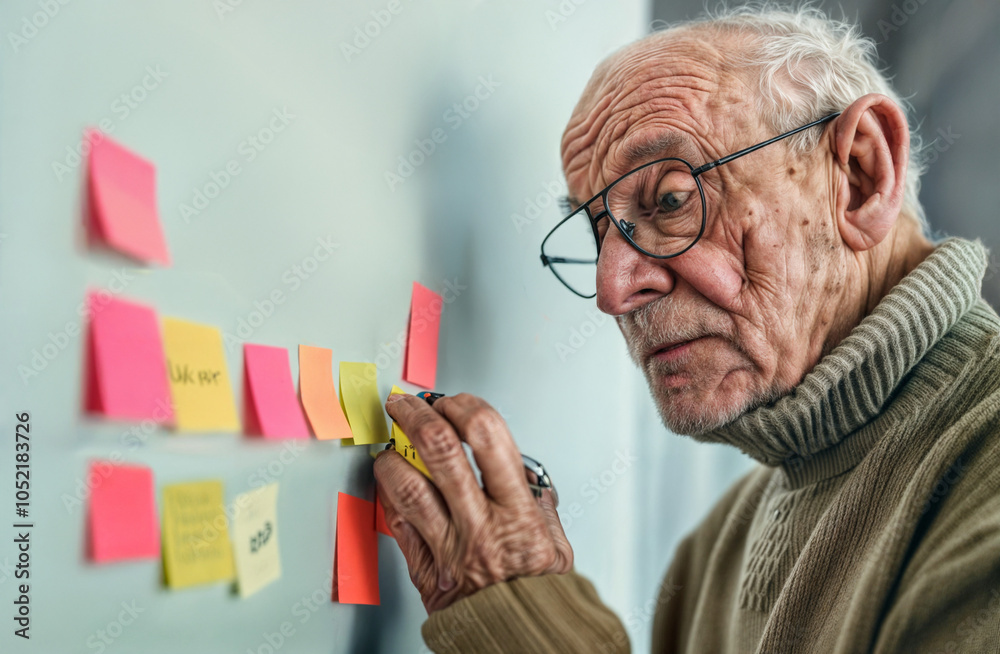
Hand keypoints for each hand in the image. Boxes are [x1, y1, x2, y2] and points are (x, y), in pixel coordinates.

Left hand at [373, 393, 572, 613]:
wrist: (519, 645)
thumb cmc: (538, 598)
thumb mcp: (557, 547)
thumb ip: (539, 506)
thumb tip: (524, 476)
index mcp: (517, 512)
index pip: (488, 437)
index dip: (465, 407)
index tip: (454, 401)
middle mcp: (479, 523)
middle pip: (440, 451)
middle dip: (417, 415)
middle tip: (406, 403)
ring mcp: (448, 547)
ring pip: (407, 486)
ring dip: (391, 456)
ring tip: (389, 444)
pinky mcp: (424, 570)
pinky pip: (397, 525)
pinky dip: (388, 498)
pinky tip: (388, 484)